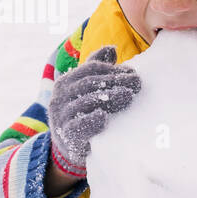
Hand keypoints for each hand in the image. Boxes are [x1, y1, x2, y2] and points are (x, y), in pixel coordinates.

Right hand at [46, 45, 141, 177]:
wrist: (69, 148)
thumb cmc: (82, 114)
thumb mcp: (86, 91)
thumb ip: (95, 70)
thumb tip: (111, 49)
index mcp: (66, 82)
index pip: (91, 68)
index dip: (113, 69)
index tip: (133, 72)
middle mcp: (60, 97)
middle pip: (89, 83)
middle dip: (115, 81)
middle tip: (136, 83)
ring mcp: (61, 117)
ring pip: (84, 102)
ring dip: (108, 97)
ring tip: (128, 96)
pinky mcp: (66, 137)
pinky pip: (76, 127)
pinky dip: (90, 121)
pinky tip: (104, 118)